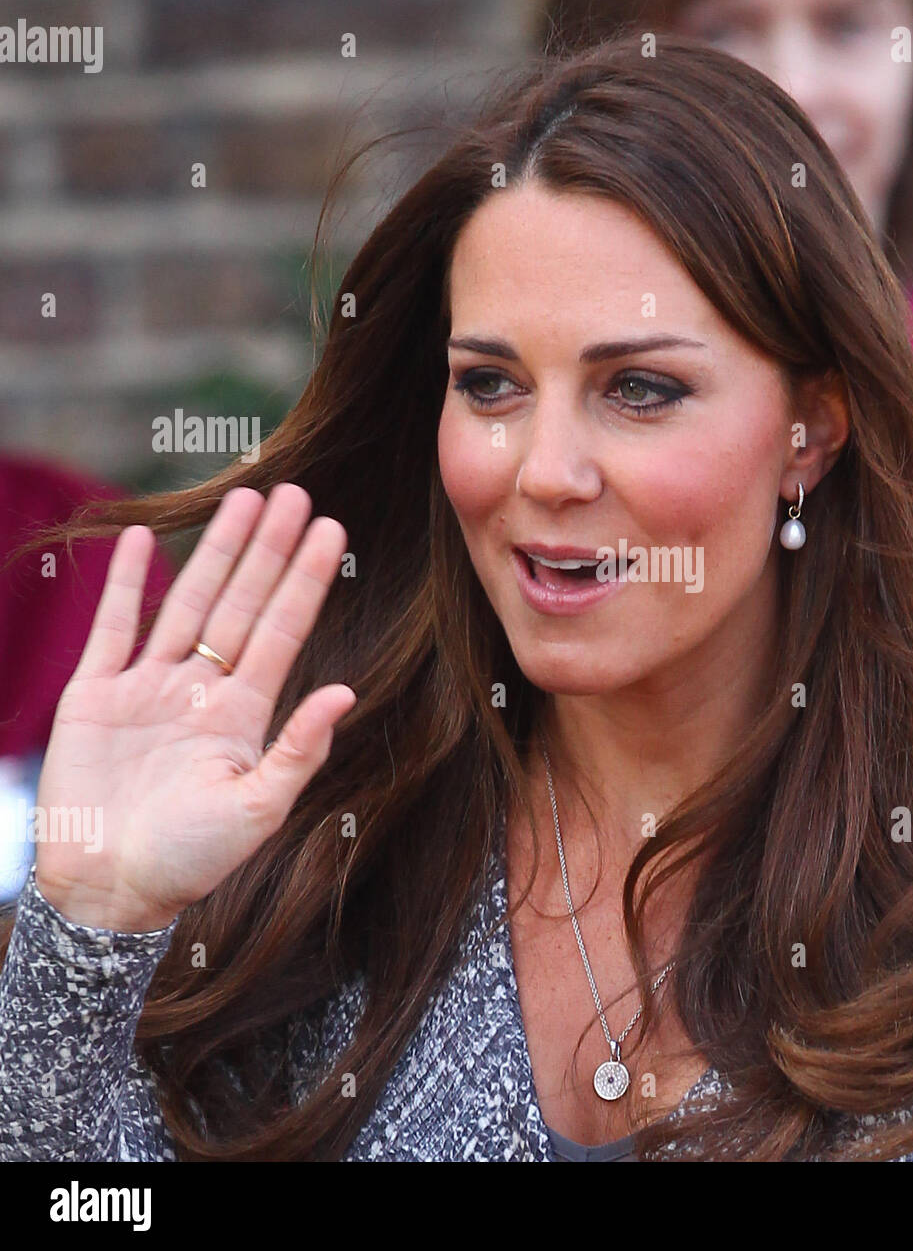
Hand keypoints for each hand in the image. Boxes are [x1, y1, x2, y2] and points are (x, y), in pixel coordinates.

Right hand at [33, 483, 355, 931]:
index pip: (283, 629)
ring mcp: (148, 687)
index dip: (304, 579)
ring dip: (213, 551)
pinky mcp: (95, 696)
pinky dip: (125, 584)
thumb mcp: (258, 809)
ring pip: (186, 602)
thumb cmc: (189, 860)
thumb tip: (346, 693)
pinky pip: (113, 628)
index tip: (331, 530)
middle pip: (242, 602)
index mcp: (243, 713)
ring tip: (240, 499)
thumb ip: (299, 750)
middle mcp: (201, 689)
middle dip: (267, 548)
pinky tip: (140, 539)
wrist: (106, 891)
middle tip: (293, 492)